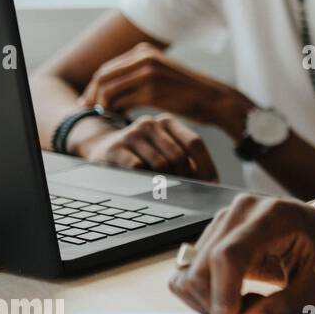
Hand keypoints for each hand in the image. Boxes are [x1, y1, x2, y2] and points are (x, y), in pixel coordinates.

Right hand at [74, 111, 218, 181]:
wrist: (102, 147)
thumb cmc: (142, 152)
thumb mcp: (163, 148)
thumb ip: (184, 159)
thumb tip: (209, 182)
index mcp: (168, 122)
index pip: (195, 143)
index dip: (206, 166)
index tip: (212, 184)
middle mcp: (151, 123)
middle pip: (179, 156)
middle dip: (188, 178)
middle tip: (189, 192)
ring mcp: (131, 134)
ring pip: (161, 164)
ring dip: (167, 181)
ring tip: (167, 188)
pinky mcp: (115, 148)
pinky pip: (139, 169)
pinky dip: (146, 180)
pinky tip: (145, 184)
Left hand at [80, 42, 243, 131]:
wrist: (215, 100)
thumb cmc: (189, 92)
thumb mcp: (162, 73)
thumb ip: (139, 73)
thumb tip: (112, 87)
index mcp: (145, 51)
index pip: (107, 69)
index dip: (94, 87)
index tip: (90, 101)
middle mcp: (144, 58)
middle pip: (103, 78)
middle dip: (93, 96)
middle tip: (90, 111)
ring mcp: (148, 74)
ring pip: (109, 91)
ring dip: (104, 106)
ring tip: (109, 117)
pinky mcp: (152, 91)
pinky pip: (122, 102)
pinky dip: (116, 112)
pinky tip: (122, 119)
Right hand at [169, 194, 314, 313]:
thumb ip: (283, 308)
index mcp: (274, 215)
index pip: (230, 255)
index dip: (221, 297)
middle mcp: (243, 210)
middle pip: (204, 264)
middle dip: (216, 304)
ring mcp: (227, 219)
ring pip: (191, 269)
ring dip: (211, 299)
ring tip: (250, 302)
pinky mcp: (218, 233)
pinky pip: (191, 267)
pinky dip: (204, 291)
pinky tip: (235, 294)